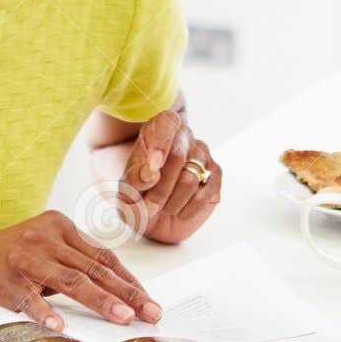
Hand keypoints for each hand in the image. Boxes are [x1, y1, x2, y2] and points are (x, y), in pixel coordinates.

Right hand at [0, 210, 160, 329]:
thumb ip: (77, 261)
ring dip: (101, 301)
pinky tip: (60, 325)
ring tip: (122, 317)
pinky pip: (30, 299)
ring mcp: (25, 258)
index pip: (103, 255)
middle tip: (148, 311)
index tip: (147, 299)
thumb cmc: (12, 258)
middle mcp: (45, 238)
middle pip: (94, 268)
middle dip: (126, 293)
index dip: (128, 279)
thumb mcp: (47, 248)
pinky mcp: (6, 280)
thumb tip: (120, 290)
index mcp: (59, 226)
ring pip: (71, 281)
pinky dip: (46, 312)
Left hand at [119, 109, 222, 244]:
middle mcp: (183, 137)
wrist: (154, 219)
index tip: (153, 166)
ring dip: (172, 202)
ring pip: (189, 180)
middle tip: (149, 206)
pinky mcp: (214, 176)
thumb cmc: (138, 197)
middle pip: (177, 156)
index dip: (160, 143)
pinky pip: (203, 195)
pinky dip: (186, 210)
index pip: (166, 122)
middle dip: (160, 188)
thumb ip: (134, 178)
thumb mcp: (126, 189)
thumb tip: (151, 173)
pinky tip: (179, 212)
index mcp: (158, 130)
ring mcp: (202, 155)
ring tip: (164, 208)